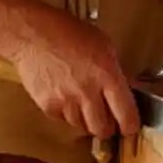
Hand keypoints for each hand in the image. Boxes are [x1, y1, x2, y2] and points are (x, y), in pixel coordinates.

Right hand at [8, 5, 139, 139]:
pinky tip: (66, 96)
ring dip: (86, 119)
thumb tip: (127, 89)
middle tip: (107, 119)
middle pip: (102, 129)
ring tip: (83, 102)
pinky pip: (63, 120)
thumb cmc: (68, 32)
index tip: (130, 126)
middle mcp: (87, 92)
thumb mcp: (103, 44)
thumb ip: (116, 70)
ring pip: (82, 126)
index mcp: (106, 74)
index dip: (130, 125)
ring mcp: (66, 101)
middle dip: (107, 127)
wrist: (33, 34)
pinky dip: (67, 113)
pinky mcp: (48, 106)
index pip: (126, 114)